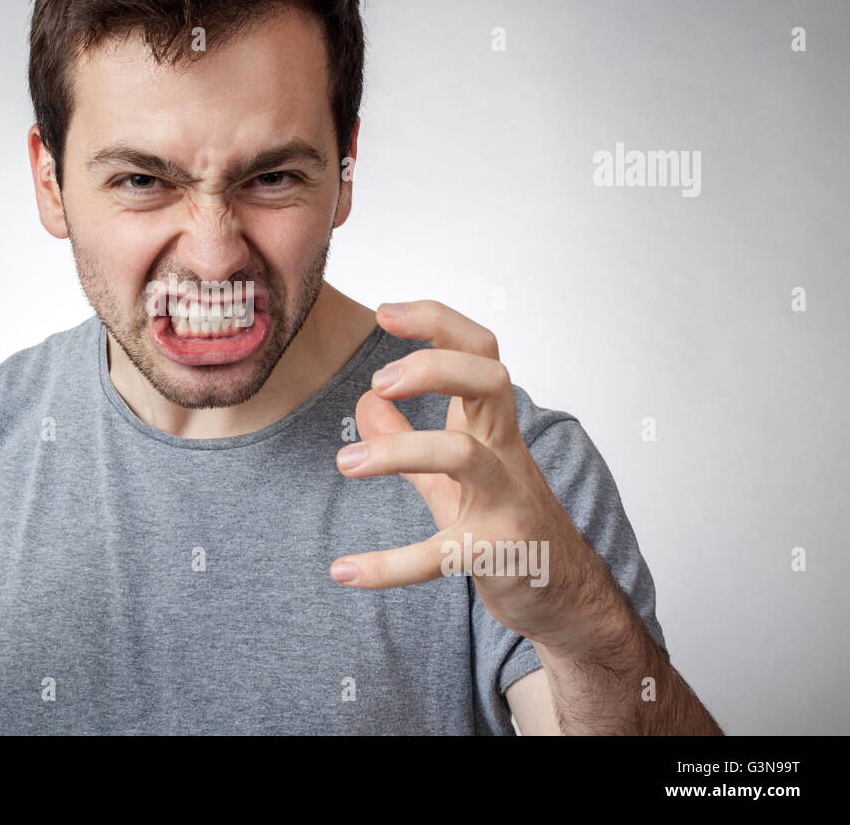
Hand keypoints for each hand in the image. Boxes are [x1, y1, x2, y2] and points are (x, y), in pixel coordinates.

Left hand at [330, 300, 610, 650]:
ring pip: (464, 455)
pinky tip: (344, 571)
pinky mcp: (498, 554)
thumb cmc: (509, 527)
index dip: (437, 322)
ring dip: (399, 452)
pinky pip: (442, 554)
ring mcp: (507, 503)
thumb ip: (409, 440)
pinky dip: (389, 565)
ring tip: (346, 462)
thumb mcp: (453, 480)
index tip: (385, 312)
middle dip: (434, 367)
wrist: (567, 599)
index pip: (478, 352)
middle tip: (379, 381)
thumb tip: (365, 403)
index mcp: (492, 428)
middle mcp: (506, 455)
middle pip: (490, 381)